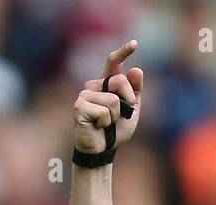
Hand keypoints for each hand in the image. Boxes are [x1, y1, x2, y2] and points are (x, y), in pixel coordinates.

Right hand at [72, 39, 144, 153]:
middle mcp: (94, 85)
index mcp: (107, 83)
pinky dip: (105, 122)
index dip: (123, 52)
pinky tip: (97, 126)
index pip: (114, 63)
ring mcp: (85, 94)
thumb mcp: (132, 110)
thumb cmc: (115, 130)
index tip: (134, 44)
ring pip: (113, 100)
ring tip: (106, 123)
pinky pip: (103, 111)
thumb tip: (136, 69)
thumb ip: (135, 91)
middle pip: (120, 81)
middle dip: (128, 100)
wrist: (102, 150)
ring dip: (115, 116)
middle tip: (119, 116)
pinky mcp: (79, 106)